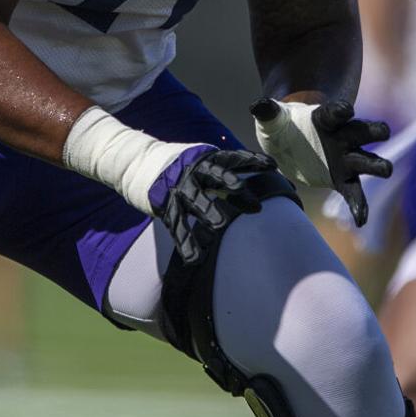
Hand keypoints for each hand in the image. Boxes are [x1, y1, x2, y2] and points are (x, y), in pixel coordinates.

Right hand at [149, 147, 283, 264]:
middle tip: (249, 198)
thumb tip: (266, 194)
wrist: (143, 166)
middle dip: (231, 186)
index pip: (232, 158)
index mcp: (206, 160)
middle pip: (215, 176)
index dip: (251, 160)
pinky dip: (186, 243)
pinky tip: (194, 258)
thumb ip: (229, 179)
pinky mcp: (167, 206)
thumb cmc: (188, 172)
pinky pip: (177, 225)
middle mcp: (193, 172)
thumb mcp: (207, 168)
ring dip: (208, 211)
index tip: (272, 166)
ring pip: (196, 200)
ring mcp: (179, 189)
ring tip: (220, 226)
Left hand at [251, 97, 391, 227]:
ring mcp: (347, 158)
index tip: (344, 110)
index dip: (340, 110)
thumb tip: (256, 105)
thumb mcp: (273, 118)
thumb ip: (268, 111)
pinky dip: (359, 205)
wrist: (292, 141)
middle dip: (374, 130)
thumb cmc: (285, 126)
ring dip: (377, 164)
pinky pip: (355, 192)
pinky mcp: (343, 178)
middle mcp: (343, 136)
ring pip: (368, 160)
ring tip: (386, 170)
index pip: (335, 111)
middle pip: (363, 130)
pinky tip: (361, 220)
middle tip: (383, 131)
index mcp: (325, 118)